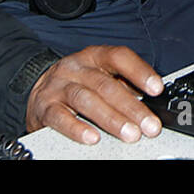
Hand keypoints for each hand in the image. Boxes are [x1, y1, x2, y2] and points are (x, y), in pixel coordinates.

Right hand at [25, 44, 164, 144]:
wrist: (37, 90)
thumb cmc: (77, 84)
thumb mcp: (100, 76)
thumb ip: (123, 85)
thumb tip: (151, 101)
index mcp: (95, 56)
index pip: (119, 57)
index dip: (140, 71)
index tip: (156, 89)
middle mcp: (76, 67)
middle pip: (106, 85)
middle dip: (131, 107)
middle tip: (148, 125)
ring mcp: (58, 86)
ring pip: (86, 100)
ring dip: (111, 119)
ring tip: (129, 134)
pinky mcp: (44, 106)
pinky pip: (60, 117)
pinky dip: (77, 128)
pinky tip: (92, 137)